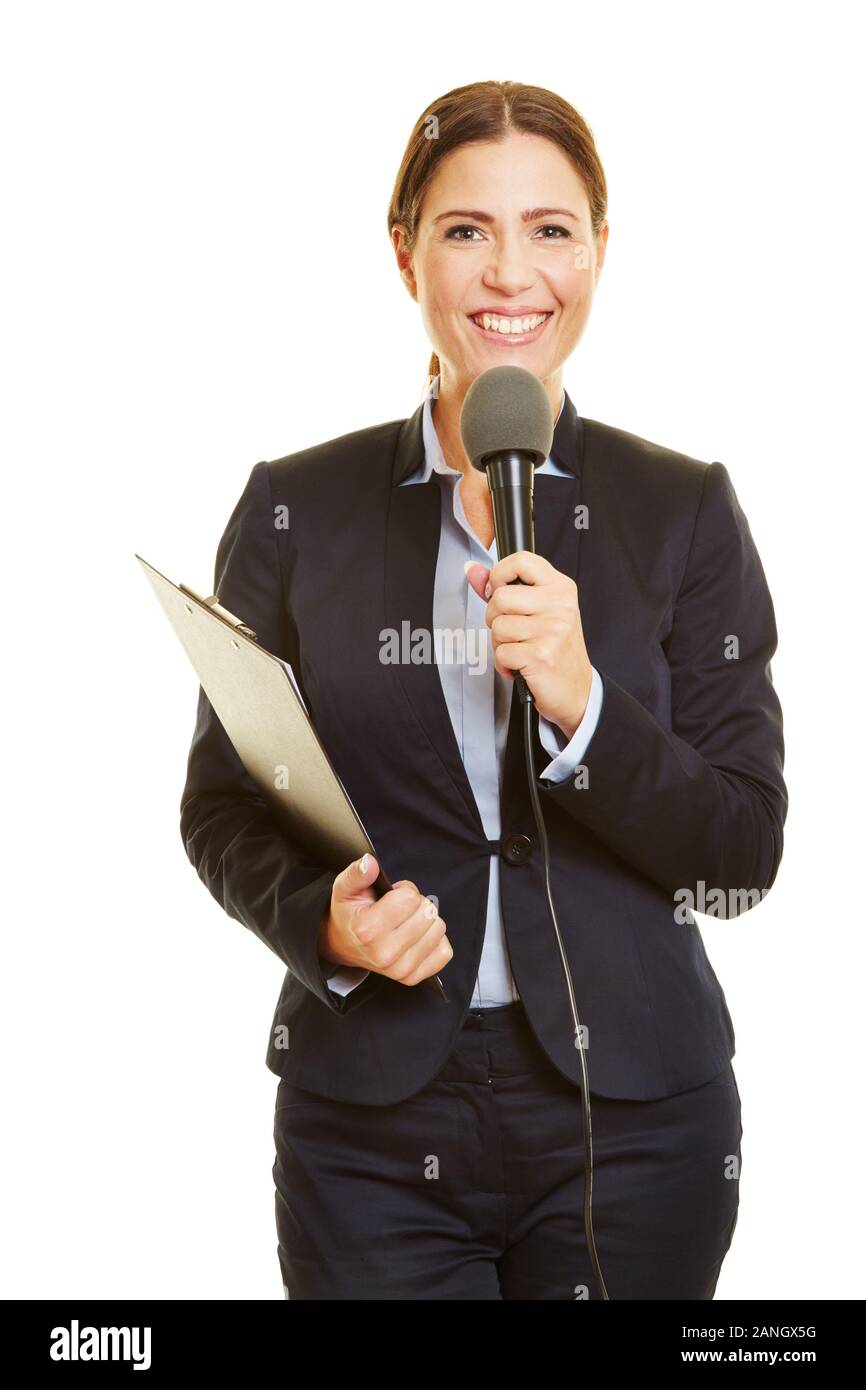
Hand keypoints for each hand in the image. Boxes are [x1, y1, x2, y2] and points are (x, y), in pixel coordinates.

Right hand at [318, 853, 452, 986]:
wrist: (344, 946)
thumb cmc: (350, 914)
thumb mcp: (345, 889)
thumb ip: (357, 873)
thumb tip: (370, 861)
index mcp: (367, 930)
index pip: (410, 897)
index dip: (403, 890)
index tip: (390, 896)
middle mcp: (384, 953)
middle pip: (427, 912)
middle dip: (415, 904)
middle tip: (398, 910)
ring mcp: (400, 969)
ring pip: (438, 928)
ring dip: (426, 921)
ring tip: (405, 922)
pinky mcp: (414, 977)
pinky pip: (445, 951)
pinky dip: (435, 940)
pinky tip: (417, 937)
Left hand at [466, 552, 591, 738]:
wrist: (577, 691)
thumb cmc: (556, 649)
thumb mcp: (538, 611)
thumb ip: (503, 588)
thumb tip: (472, 569)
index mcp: (560, 588)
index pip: (521, 560)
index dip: (499, 575)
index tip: (498, 591)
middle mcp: (560, 605)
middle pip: (501, 597)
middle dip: (495, 617)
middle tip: (511, 631)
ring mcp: (552, 630)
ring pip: (498, 626)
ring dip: (500, 644)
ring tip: (520, 650)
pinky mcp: (541, 655)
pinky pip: (501, 653)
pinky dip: (504, 664)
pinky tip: (520, 665)